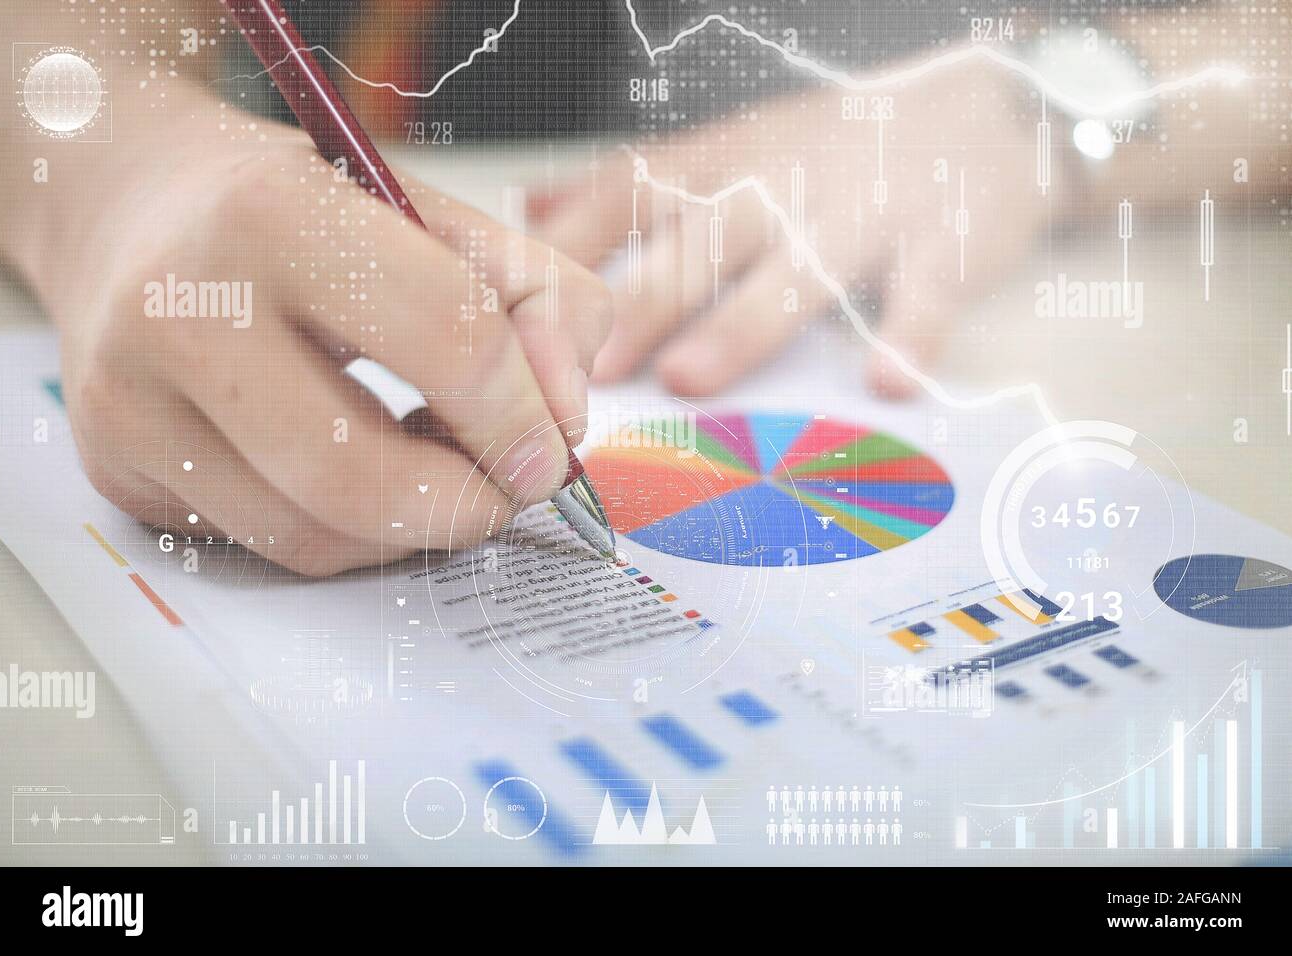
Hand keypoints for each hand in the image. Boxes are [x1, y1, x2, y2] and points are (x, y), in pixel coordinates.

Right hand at [47, 101, 609, 575]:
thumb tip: (565, 419)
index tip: (552, 446)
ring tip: (430, 464)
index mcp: (273, 215)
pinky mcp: (119, 468)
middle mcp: (180, 312)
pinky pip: (265, 544)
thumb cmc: (297, 209)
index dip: (523, 413)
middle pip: (361, 477)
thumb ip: (538, 297)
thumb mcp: (431, 212)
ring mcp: (130, 404)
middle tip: (502, 486)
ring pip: (313, 537)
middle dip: (465, 504)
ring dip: (407, 525)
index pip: (447, 340)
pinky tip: (354, 466)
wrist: (130, 206)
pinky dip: (340, 529)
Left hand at [533, 55, 1045, 397]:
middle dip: (643, 300)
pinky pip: (926, 291)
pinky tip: (883, 385)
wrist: (986, 110)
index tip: (520, 301)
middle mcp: (788, 180)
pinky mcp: (946, 240)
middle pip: (705, 238)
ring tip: (689, 378)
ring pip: (799, 267)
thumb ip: (635, 182)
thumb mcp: (733, 146)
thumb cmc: (835, 149)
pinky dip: (908, 335)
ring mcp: (866, 209)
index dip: (576, 243)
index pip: (636, 189)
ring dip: (742, 322)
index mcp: (730, 159)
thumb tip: (530, 204)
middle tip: (591, 366)